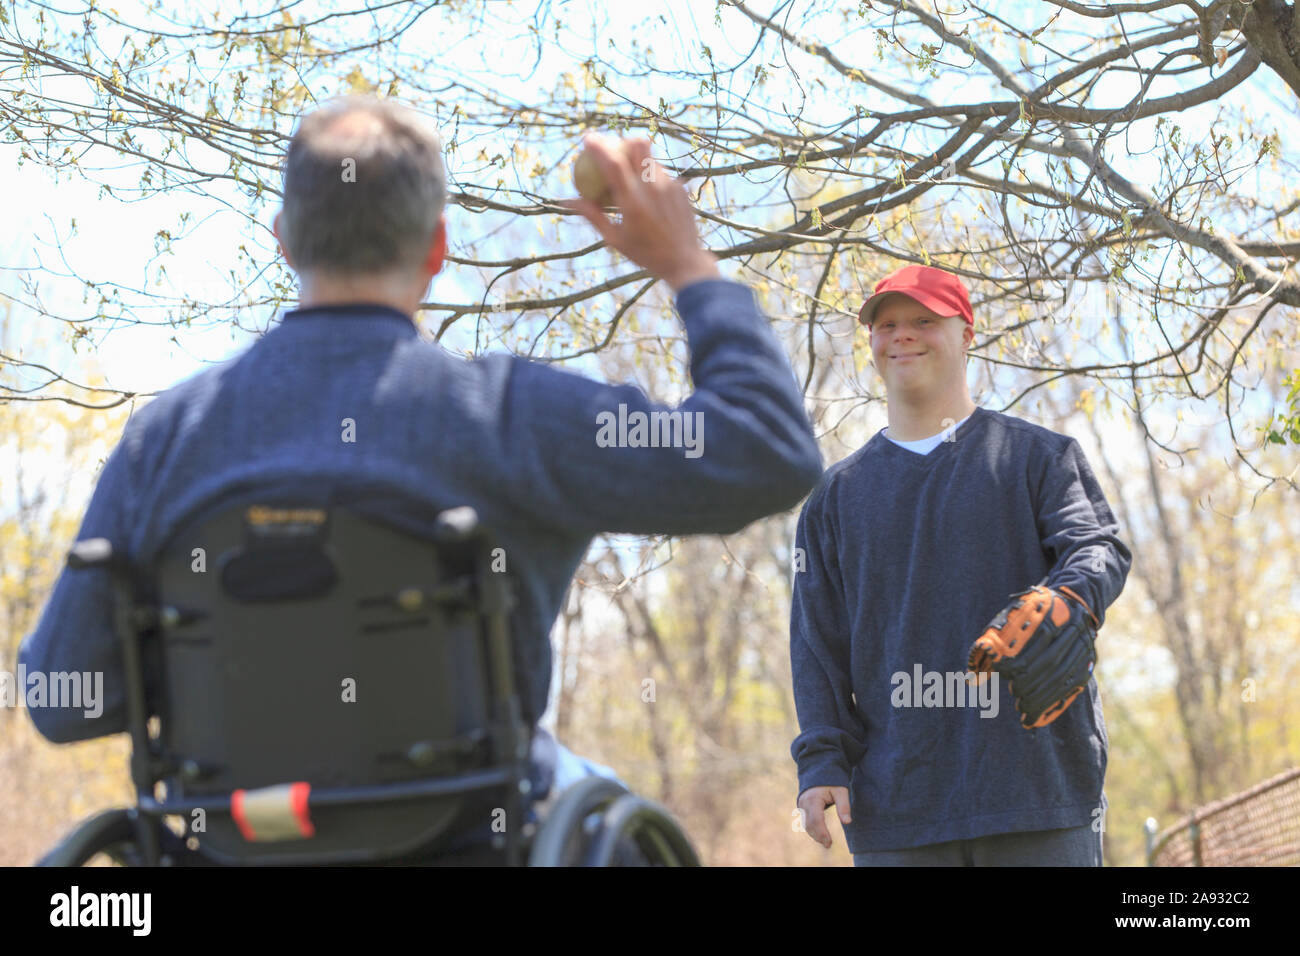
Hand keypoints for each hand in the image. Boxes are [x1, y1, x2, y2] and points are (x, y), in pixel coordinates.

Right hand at [558, 133, 720, 292]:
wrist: (685, 261)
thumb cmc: (645, 254)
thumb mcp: (614, 239)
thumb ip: (592, 216)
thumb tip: (568, 201)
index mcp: (632, 202)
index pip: (612, 162)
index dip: (598, 145)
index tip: (587, 138)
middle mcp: (652, 188)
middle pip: (637, 144)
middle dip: (622, 140)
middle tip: (612, 148)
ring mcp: (670, 185)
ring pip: (650, 157)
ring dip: (636, 160)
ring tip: (629, 176)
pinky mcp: (681, 188)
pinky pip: (662, 173)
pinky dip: (650, 177)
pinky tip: (649, 194)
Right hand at [797, 785, 851, 848]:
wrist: (819, 770)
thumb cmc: (832, 781)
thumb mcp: (841, 791)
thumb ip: (844, 806)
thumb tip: (847, 822)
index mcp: (813, 799)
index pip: (816, 820)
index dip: (822, 833)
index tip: (830, 842)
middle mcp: (804, 802)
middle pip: (809, 824)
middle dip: (818, 836)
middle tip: (829, 845)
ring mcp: (801, 804)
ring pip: (806, 824)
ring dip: (815, 834)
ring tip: (825, 842)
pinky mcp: (802, 806)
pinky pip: (805, 821)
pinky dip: (812, 829)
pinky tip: (820, 835)